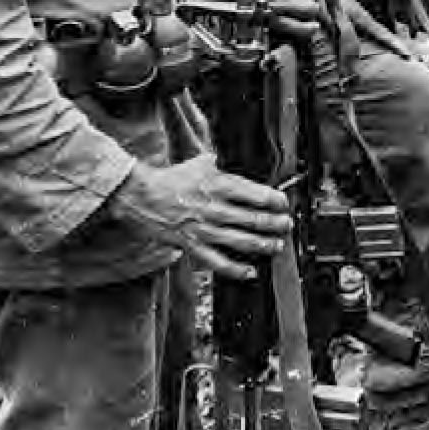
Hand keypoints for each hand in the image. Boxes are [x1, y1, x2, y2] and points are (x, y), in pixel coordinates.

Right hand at [110, 155, 291, 279]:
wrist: (141, 197)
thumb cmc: (173, 179)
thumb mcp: (203, 162)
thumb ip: (226, 163)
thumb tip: (246, 158)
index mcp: (220, 185)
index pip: (257, 194)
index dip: (276, 201)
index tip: (284, 204)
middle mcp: (215, 209)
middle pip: (255, 219)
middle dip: (276, 224)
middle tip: (287, 225)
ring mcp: (205, 230)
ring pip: (242, 242)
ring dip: (264, 245)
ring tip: (277, 246)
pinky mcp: (193, 246)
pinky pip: (218, 262)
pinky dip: (237, 269)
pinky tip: (251, 271)